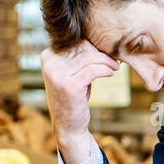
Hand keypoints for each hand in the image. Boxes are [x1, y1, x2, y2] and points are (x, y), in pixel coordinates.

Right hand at [40, 42, 118, 163]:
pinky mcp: (70, 85)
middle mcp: (50, 63)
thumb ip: (79, 56)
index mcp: (47, 55)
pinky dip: (106, 70)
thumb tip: (101, 37)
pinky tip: (111, 73)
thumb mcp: (72, 73)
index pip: (75, 41)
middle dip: (102, 53)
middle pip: (83, 48)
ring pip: (90, 58)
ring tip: (115, 67)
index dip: (93, 46)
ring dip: (107, 61)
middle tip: (114, 60)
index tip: (107, 52)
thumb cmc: (73, 97)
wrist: (68, 125)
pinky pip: (94, 70)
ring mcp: (58, 74)